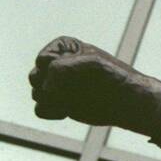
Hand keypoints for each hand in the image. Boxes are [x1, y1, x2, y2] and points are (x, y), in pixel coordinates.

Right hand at [29, 37, 160, 130]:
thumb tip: (44, 90)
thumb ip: (59, 69)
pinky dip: (52, 111)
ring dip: (55, 100)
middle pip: (34, 76)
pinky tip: (69, 110)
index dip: (59, 69)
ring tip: (78, 98)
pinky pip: (39, 109)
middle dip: (53, 85)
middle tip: (78, 87)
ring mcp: (57, 84)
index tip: (83, 70)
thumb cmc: (113, 77)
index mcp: (65, 48)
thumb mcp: (88, 63)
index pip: (43, 59)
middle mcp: (57, 65)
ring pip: (36, 93)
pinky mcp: (58, 102)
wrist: (126, 101)